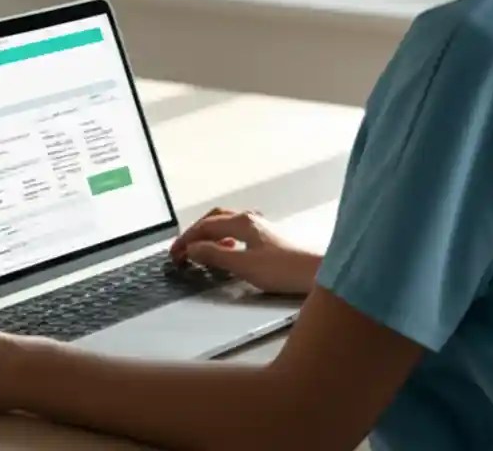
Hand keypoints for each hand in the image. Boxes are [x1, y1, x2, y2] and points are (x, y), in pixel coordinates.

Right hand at [169, 208, 320, 295]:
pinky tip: (225, 250)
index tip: (175, 254)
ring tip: (199, 251)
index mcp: (242, 222)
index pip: (205, 226)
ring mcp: (259, 227)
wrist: (317, 273)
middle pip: (214, 219)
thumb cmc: (285, 269)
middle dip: (195, 233)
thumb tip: (192, 249)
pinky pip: (236, 231)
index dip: (187, 240)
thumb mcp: (244, 265)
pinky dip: (222, 238)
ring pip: (225, 223)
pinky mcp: (267, 238)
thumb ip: (216, 256)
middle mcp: (250, 219)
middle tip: (182, 250)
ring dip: (208, 234)